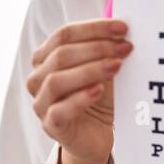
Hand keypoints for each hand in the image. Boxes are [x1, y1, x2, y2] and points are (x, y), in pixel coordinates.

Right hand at [26, 17, 132, 163]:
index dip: (93, 29)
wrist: (97, 135)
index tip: (123, 28)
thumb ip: (106, 50)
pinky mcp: (50, 126)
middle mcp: (38, 79)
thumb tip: (122, 31)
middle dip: (97, 48)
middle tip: (125, 48)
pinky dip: (80, 98)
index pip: (64, 35)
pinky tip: (99, 90)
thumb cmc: (98, 98)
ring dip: (90, 70)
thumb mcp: (104, 69)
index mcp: (46, 58)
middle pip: (61, 55)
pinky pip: (59, 110)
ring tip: (116, 66)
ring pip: (56, 80)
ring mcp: (41, 103)